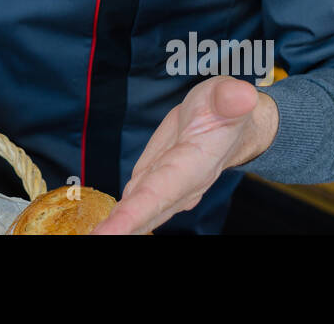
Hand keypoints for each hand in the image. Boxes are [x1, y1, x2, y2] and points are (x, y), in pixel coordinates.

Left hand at [91, 76, 277, 234]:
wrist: (230, 125)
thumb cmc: (225, 109)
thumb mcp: (227, 95)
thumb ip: (229, 98)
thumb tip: (240, 95)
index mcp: (195, 164)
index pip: (161, 191)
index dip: (135, 214)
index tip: (110, 231)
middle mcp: (181, 185)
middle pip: (146, 211)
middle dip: (120, 228)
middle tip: (93, 239)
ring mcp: (167, 189)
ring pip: (139, 212)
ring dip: (116, 228)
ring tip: (94, 237)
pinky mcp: (154, 184)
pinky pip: (135, 205)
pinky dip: (119, 221)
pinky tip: (104, 230)